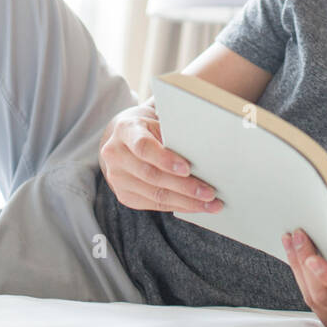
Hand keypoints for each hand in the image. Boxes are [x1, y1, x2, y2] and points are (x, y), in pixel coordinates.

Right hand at [98, 101, 222, 214]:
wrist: (122, 140)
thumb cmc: (149, 127)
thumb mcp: (157, 120)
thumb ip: (173, 132)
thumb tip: (205, 149)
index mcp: (126, 130)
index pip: (143, 147)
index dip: (165, 159)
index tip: (187, 168)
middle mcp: (116, 155)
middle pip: (152, 175)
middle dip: (184, 186)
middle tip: (210, 193)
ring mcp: (118, 178)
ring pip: (155, 194)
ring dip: (186, 202)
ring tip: (210, 204)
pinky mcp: (124, 195)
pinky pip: (154, 204)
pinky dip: (178, 206)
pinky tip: (196, 206)